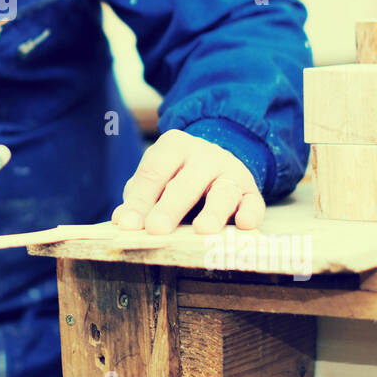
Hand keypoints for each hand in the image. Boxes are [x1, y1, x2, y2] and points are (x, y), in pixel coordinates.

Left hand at [112, 130, 265, 234]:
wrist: (216, 162)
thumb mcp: (154, 179)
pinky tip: (244, 226)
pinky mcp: (251, 190)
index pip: (154, 172)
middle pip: (186, 182)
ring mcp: (231, 171)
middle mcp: (205, 155)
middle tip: (155, 229)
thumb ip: (138, 198)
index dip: (139, 200)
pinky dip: (250, 214)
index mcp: (174, 145)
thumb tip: (122, 221)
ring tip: (202, 230)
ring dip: (213, 212)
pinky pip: (254, 202)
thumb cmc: (176, 176)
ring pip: (223, 191)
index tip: (128, 225)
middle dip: (169, 207)